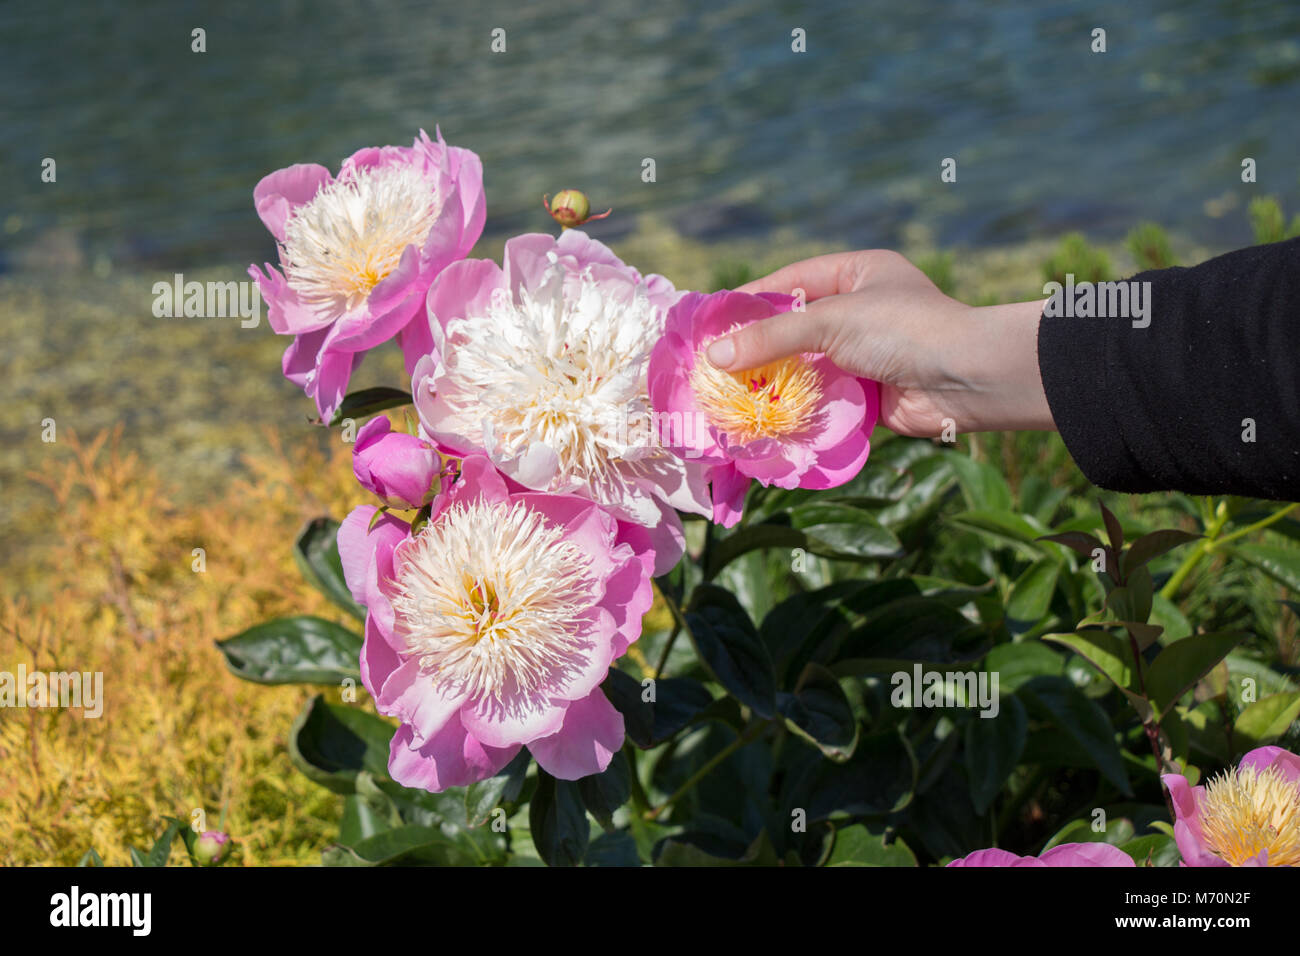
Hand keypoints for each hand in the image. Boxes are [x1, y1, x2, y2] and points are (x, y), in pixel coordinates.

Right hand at [704, 250, 1054, 435]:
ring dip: (774, 381)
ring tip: (728, 395)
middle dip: (757, 347)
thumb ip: (772, 338)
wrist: (967, 380)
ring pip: (805, 366)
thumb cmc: (904, 330)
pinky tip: (763, 417)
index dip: (749, 300)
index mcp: (857, 274)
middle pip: (794, 327)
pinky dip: (796, 408)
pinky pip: (821, 399)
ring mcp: (863, 353)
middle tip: (712, 364)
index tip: (711, 321)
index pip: (790, 281)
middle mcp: (860, 310)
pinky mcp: (866, 393)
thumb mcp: (832, 321)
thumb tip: (714, 357)